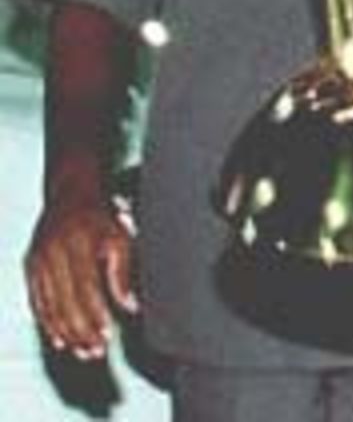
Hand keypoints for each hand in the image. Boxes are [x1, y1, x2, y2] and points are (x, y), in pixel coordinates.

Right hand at [25, 192, 137, 359]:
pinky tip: (59, 339)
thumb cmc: (101, 216)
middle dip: (81, 331)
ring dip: (66, 333)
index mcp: (80, 242)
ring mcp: (39, 259)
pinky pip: (38, 301)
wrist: (70, 192)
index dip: (95, 315)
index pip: (86, 288)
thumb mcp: (120, 236)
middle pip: (67, 301)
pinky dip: (48, 322)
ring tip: (81, 351)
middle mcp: (55, 251)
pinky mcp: (30, 266)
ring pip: (52, 305)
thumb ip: (123, 271)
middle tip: (94, 352)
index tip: (106, 335)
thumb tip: (131, 305)